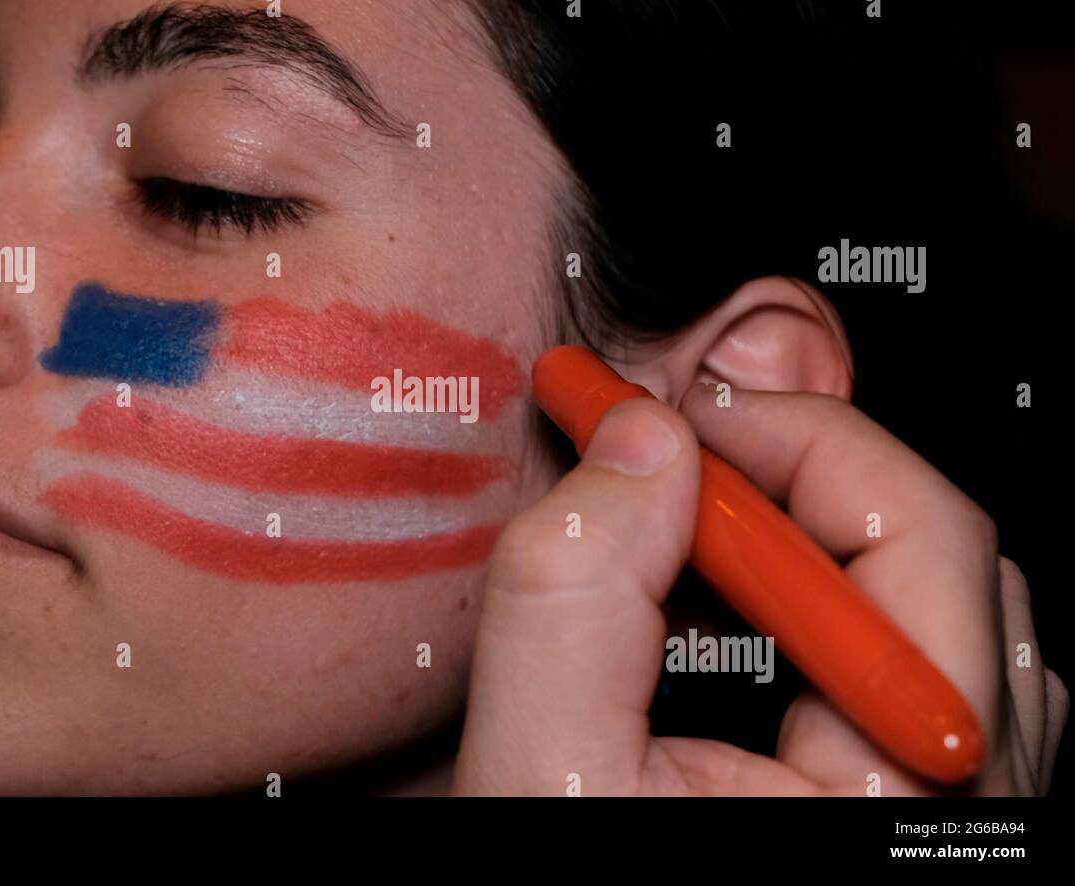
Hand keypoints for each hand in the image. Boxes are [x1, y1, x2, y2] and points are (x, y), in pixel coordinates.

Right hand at [453, 386, 1066, 794]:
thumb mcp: (544, 783)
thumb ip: (574, 602)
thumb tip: (637, 446)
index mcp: (911, 800)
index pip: (920, 535)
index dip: (783, 437)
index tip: (668, 412)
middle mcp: (971, 805)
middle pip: (939, 555)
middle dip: (794, 475)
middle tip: (677, 458)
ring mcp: (954, 809)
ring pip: (936, 602)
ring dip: (815, 535)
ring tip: (700, 523)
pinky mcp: (914, 814)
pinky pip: (914, 659)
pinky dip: (826, 598)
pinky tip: (738, 607)